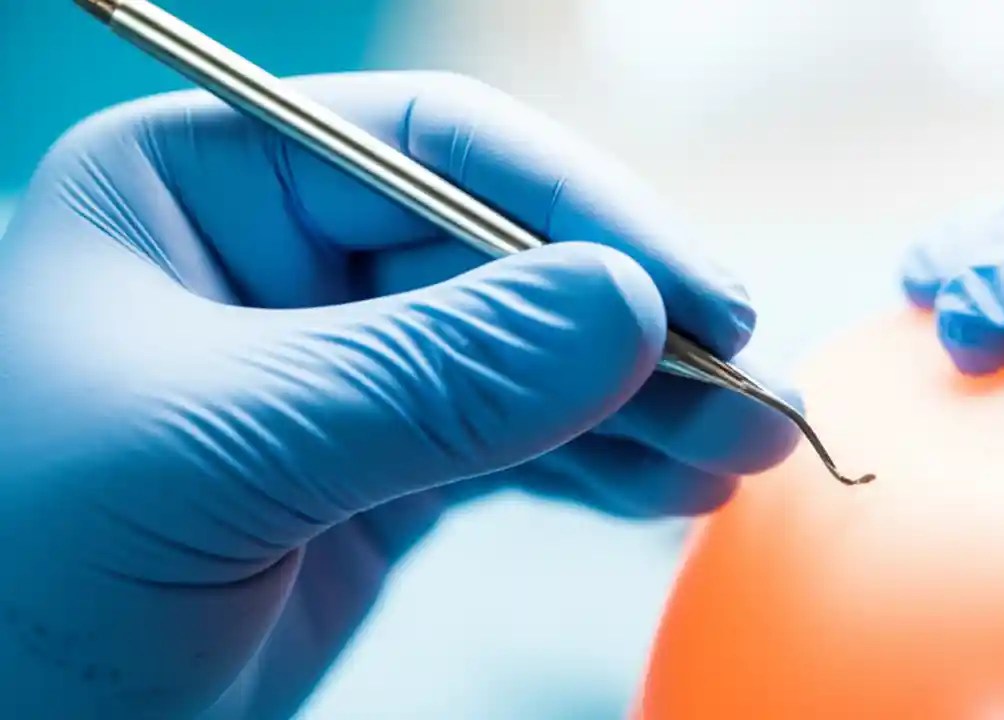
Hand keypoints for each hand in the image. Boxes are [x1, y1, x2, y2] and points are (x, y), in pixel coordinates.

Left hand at [0, 71, 798, 718]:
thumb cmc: (12, 585)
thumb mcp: (212, 458)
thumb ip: (425, 378)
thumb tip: (629, 308)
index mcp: (202, 186)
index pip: (434, 148)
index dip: (581, 213)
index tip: (697, 300)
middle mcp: (276, 260)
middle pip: (501, 257)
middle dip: (630, 330)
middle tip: (752, 396)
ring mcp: (334, 372)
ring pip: (522, 358)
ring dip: (638, 404)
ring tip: (742, 455)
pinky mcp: (370, 473)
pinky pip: (511, 447)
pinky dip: (596, 466)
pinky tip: (670, 487)